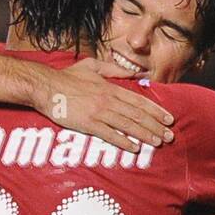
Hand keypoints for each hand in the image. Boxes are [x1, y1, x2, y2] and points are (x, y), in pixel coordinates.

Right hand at [31, 58, 173, 152]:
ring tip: (158, 143)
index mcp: (110, 88)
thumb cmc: (66, 77)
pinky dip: (124, 142)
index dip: (156, 111)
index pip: (139, 101)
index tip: (168, 119)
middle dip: (156, 126)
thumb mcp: (92, 66)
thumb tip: (133, 72)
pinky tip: (134, 148)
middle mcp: (108, 100)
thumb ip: (113, 69)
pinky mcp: (88, 124)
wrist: (45, 86)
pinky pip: (109, 135)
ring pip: (128, 125)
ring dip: (145, 135)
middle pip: (138, 115)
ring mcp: (98, 113)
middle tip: (169, 136)